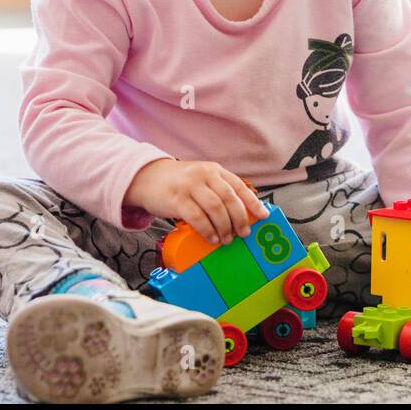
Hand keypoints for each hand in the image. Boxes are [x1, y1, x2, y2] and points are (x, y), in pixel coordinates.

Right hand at [125, 159, 268, 244]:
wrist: (146, 177)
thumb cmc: (178, 183)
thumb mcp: (201, 180)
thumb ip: (218, 191)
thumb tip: (240, 214)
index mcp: (214, 170)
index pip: (238, 186)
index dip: (253, 202)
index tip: (263, 216)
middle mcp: (204, 175)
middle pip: (229, 198)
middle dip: (240, 218)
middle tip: (244, 233)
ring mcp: (190, 186)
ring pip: (215, 208)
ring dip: (224, 227)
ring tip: (226, 239)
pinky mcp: (176, 199)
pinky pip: (197, 217)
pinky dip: (207, 230)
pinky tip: (212, 237)